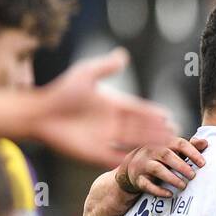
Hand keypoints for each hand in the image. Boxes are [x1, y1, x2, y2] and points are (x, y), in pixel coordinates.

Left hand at [32, 49, 175, 167]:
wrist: (39, 114)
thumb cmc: (61, 93)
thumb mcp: (86, 75)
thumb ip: (106, 67)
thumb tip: (124, 55)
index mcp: (111, 105)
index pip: (137, 110)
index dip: (152, 114)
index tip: (167, 116)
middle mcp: (110, 123)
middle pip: (139, 128)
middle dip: (156, 131)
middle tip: (175, 133)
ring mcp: (103, 138)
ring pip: (132, 142)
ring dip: (149, 144)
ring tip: (166, 146)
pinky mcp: (94, 153)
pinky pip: (117, 157)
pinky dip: (130, 159)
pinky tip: (145, 161)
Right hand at [117, 135, 208, 198]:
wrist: (133, 166)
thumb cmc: (160, 158)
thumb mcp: (173, 151)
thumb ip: (189, 147)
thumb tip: (205, 143)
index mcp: (163, 142)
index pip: (179, 143)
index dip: (192, 152)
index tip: (203, 164)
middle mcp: (152, 151)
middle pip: (166, 154)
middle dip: (181, 166)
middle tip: (193, 176)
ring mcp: (143, 164)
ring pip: (156, 169)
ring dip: (171, 178)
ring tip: (183, 186)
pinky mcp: (138, 178)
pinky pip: (147, 184)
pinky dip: (158, 190)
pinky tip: (169, 194)